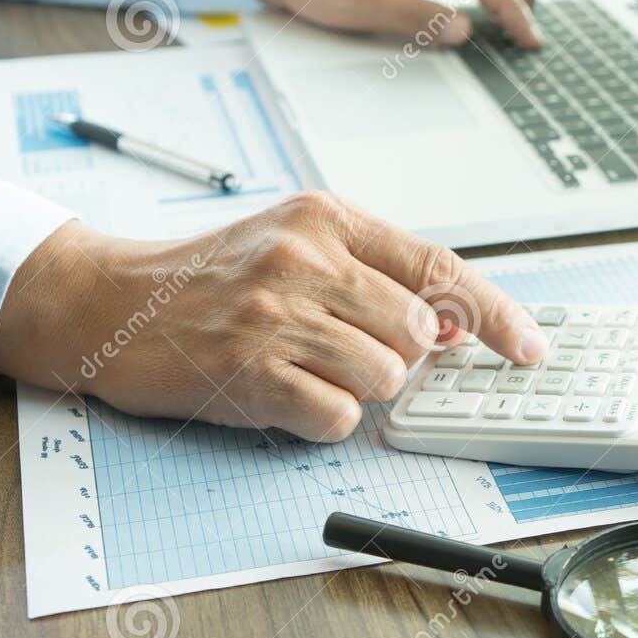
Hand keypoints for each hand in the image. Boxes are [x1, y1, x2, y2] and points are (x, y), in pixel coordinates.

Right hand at [0, 192, 547, 441]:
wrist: (108, 299)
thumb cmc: (211, 276)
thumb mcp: (297, 245)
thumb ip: (377, 276)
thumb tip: (457, 327)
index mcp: (327, 218)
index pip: (440, 268)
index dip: (496, 314)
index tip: (529, 348)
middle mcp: (306, 258)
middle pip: (417, 334)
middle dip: (398, 358)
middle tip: (342, 349)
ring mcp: (276, 315)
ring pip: (385, 378)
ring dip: (358, 389)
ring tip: (305, 367)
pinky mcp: (248, 371)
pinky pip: (338, 418)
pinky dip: (324, 419)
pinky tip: (284, 393)